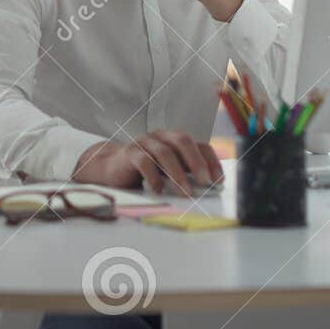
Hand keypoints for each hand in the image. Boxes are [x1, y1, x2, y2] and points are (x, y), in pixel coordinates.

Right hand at [72, 131, 222, 194]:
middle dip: (197, 162)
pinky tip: (159, 190)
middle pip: (183, 141)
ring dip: (178, 174)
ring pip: (164, 152)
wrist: (111, 167)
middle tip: (205, 182)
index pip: (199, 144)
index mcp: (174, 138)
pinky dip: (154, 177)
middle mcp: (160, 136)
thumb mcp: (168, 169)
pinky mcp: (129, 153)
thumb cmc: (145, 170)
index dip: (211, 161)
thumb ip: (185, 172)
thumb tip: (208, 187)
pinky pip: (144, 162)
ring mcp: (144, 142)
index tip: (219, 181)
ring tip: (186, 192)